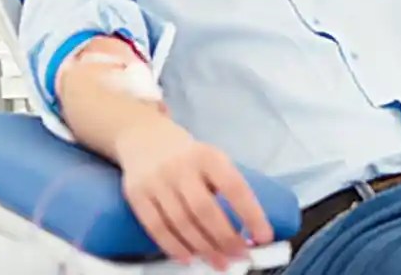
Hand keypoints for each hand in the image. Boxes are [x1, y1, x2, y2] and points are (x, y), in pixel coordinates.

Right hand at [115, 119, 272, 269]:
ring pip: (181, 222)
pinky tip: (189, 259)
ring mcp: (156, 182)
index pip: (235, 187)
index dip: (251, 214)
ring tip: (220, 262)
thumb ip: (226, 186)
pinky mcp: (136, 196)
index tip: (264, 237)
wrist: (144, 137)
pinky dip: (173, 247)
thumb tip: (247, 229)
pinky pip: (156, 227)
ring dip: (203, 248)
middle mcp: (181, 168)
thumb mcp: (212, 159)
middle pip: (204, 210)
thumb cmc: (189, 156)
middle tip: (240, 256)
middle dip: (225, 238)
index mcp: (209, 156)